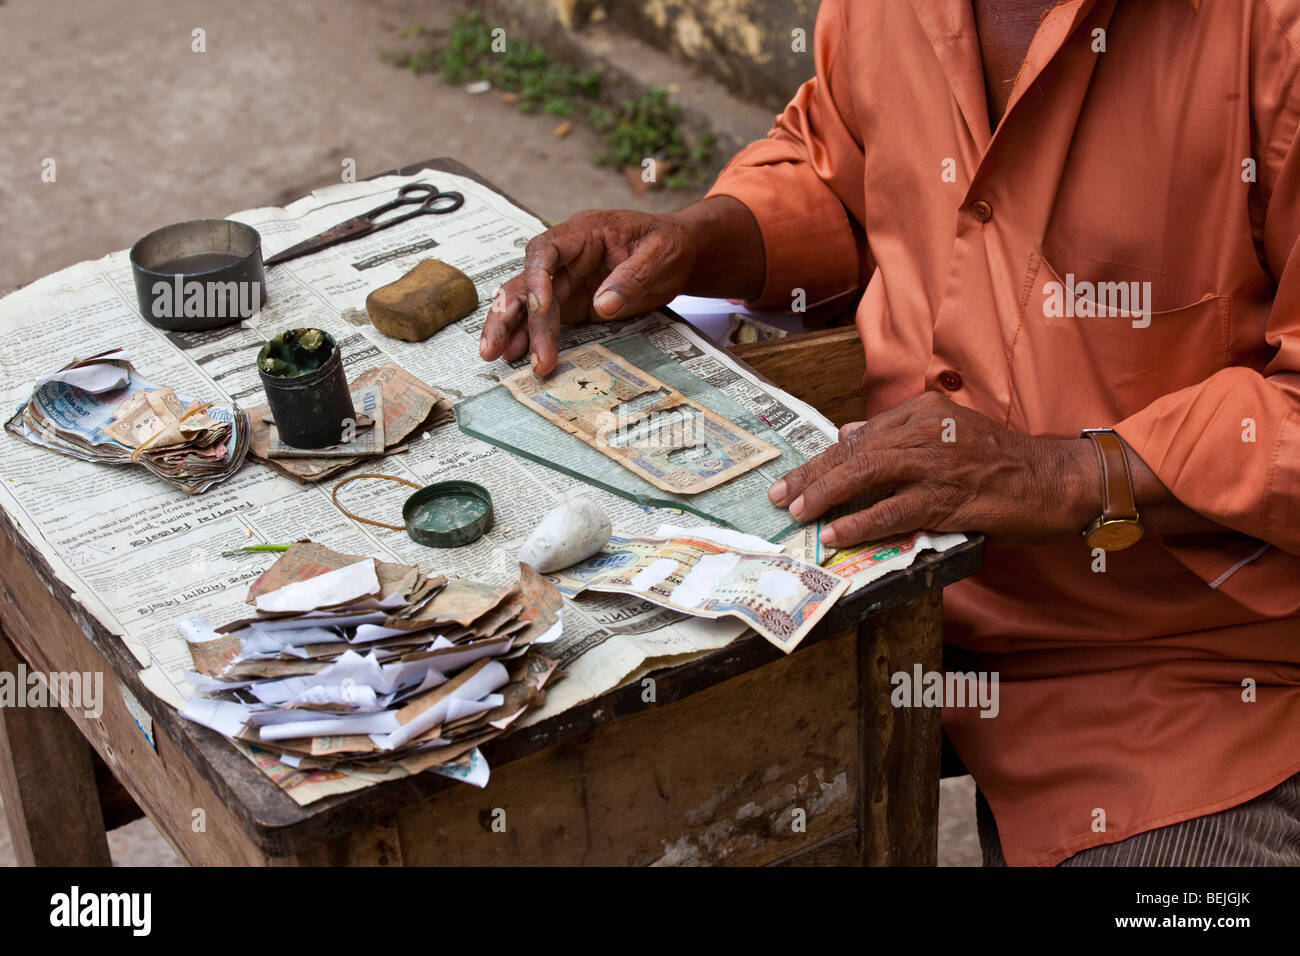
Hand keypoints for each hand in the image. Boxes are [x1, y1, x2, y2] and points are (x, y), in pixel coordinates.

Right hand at [478, 209, 698, 374]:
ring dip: (513, 330)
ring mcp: (566, 281)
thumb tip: (603, 305)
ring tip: (500, 357)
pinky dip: (532, 338)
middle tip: (494, 345)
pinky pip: (546, 321)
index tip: (542, 307)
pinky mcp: (572, 304)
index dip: (537, 277)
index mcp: (584, 233)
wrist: (679, 254)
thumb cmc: (668, 244)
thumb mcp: (659, 254)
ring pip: (529, 305)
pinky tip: (519, 356)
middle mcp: (566, 257)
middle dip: (508, 313)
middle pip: (526, 281)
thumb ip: (632, 277)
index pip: (546, 250)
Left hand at [767, 391, 1100, 547]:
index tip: (793, 478)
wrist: (1056, 479)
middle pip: (856, 452)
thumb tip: (848, 434)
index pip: (859, 436)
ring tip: (800, 513)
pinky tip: (839, 533)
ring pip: (869, 475)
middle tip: (781, 497)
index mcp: (924, 413)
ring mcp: (940, 463)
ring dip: (828, 496)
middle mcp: (928, 431)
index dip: (822, 459)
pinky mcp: (952, 497)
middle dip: (813, 476)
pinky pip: (896, 509)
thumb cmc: (1002, 462)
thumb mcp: (948, 433)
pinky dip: (863, 522)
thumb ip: (899, 434)